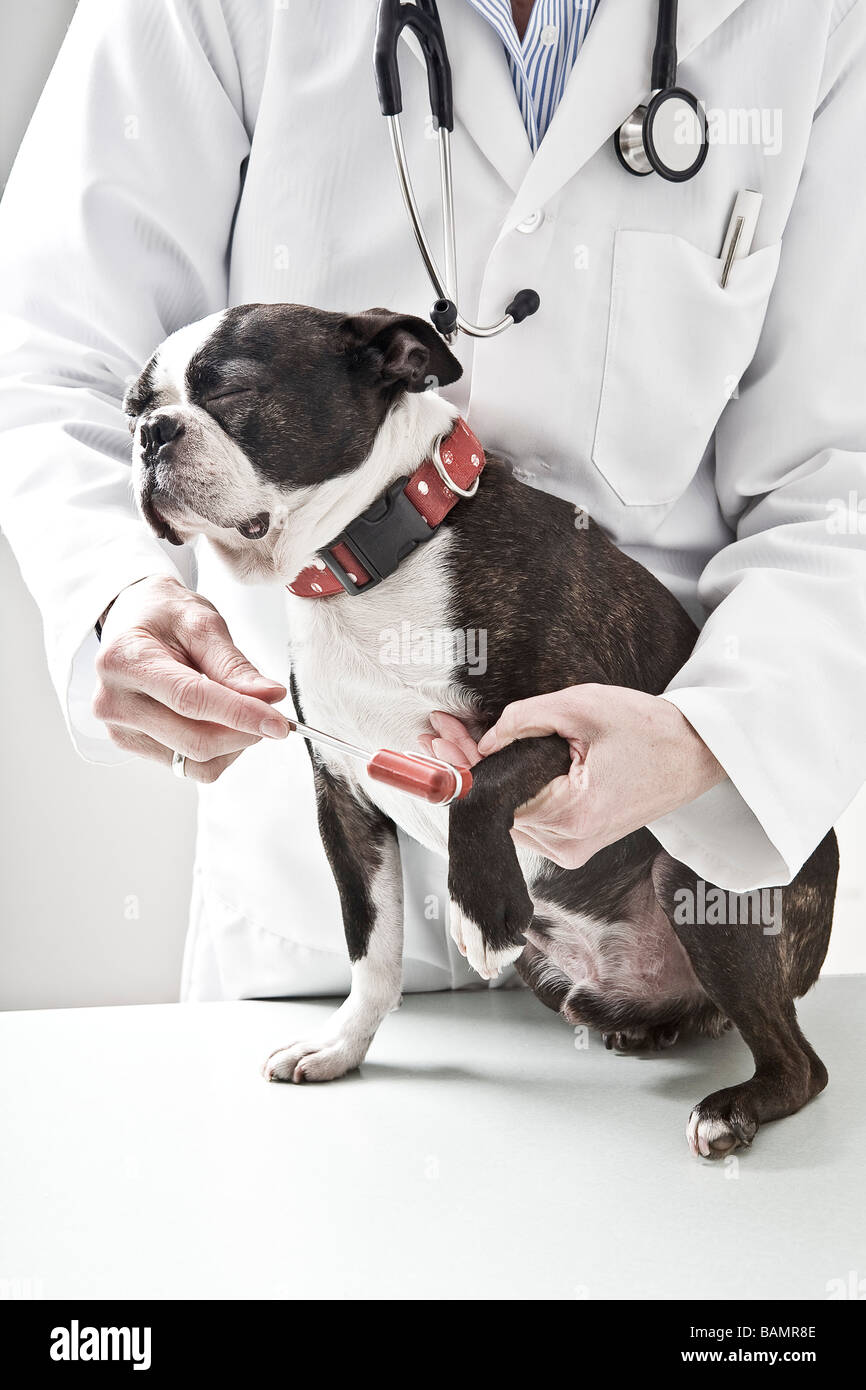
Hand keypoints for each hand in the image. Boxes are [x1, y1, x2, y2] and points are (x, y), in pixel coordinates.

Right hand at [93, 574, 289, 782]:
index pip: (191, 699)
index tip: (278, 723)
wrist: (134, 621)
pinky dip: (217, 751)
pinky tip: (218, 722)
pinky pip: (187, 766)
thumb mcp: (202, 624)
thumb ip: (234, 666)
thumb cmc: (164, 617)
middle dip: (243, 731)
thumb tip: (269, 698)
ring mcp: (120, 729)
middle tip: (269, 711)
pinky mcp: (133, 746)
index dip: (240, 714)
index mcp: (124, 660)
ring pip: (195, 761)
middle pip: (195, 740)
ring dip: (232, 743)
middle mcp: (114, 701)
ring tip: (237, 709)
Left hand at [420, 685, 724, 868]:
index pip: (495, 794)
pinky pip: (528, 817)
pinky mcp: (576, 843)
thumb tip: (481, 740)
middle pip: (496, 808)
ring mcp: (572, 850)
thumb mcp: (582, 707)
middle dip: (465, 767)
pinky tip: (488, 760)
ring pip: (509, 813)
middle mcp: (567, 845)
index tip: (436, 736)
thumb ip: (523, 720)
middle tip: (436, 732)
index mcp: (570, 816)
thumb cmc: (648, 727)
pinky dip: (508, 789)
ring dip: (484, 777)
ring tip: (454, 739)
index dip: (461, 764)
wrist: (697, 753)